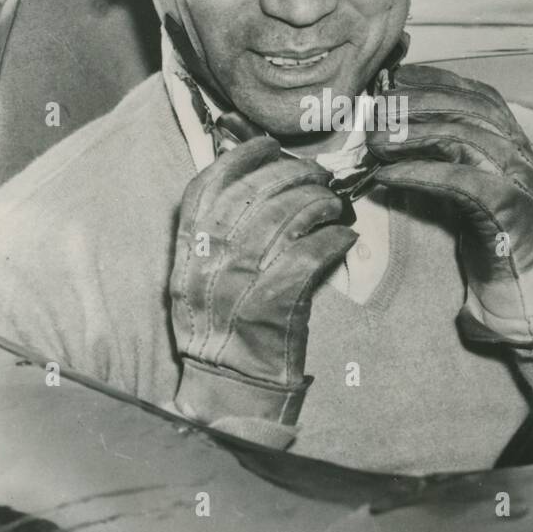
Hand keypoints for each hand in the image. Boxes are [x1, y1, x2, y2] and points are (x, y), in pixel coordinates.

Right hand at [170, 136, 355, 441]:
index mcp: (187, 250)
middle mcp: (209, 261)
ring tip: (333, 205)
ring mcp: (241, 282)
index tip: (269, 144)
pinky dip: (334, 238)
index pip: (209, 185)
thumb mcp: (196, 275)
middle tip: (317, 175)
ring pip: (288, 217)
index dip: (241, 157)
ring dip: (319, 202)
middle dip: (293, 174)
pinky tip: (345, 235)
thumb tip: (248, 178)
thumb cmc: (219, 325)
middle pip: (256, 193)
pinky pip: (312, 252)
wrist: (229, 386)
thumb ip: (212, 231)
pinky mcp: (275, 304)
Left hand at [366, 65, 532, 347]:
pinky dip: (422, 174)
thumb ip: (443, 149)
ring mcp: (521, 178)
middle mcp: (521, 150)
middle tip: (374, 110)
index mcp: (514, 137)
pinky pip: (462, 182)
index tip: (391, 79)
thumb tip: (389, 123)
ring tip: (375, 140)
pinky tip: (388, 176)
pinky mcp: (510, 210)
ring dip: (413, 135)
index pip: (476, 93)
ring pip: (465, 138)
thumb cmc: (489, 229)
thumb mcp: (467, 179)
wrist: (525, 283)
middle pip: (468, 108)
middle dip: (416, 103)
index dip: (433, 80)